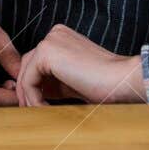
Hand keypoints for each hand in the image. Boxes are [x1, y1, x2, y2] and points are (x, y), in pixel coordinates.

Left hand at [15, 24, 145, 105]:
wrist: (123, 81)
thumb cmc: (106, 85)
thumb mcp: (72, 82)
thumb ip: (54, 82)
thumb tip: (32, 94)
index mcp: (61, 37)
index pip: (36, 61)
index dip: (33, 85)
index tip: (35, 105)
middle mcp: (54, 34)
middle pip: (27, 65)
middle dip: (27, 90)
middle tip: (31, 111)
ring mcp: (49, 41)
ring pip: (25, 73)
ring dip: (28, 97)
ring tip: (38, 114)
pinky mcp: (46, 53)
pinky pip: (28, 80)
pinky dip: (32, 98)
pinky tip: (43, 110)